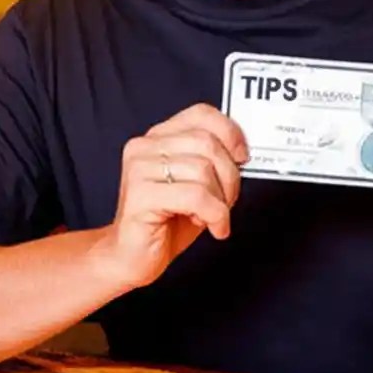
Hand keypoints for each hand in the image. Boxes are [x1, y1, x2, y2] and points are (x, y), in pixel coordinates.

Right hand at [103, 103, 248, 289]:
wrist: (130, 258)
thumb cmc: (166, 222)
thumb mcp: (195, 184)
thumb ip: (212, 161)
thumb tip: (242, 151)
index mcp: (158, 137)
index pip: (201, 114)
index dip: (230, 132)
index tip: (242, 156)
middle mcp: (145, 147)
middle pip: (207, 143)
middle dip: (229, 175)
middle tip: (227, 200)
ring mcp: (139, 169)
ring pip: (203, 170)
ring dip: (221, 200)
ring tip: (213, 216)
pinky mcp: (141, 196)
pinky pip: (196, 197)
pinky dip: (215, 215)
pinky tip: (213, 228)